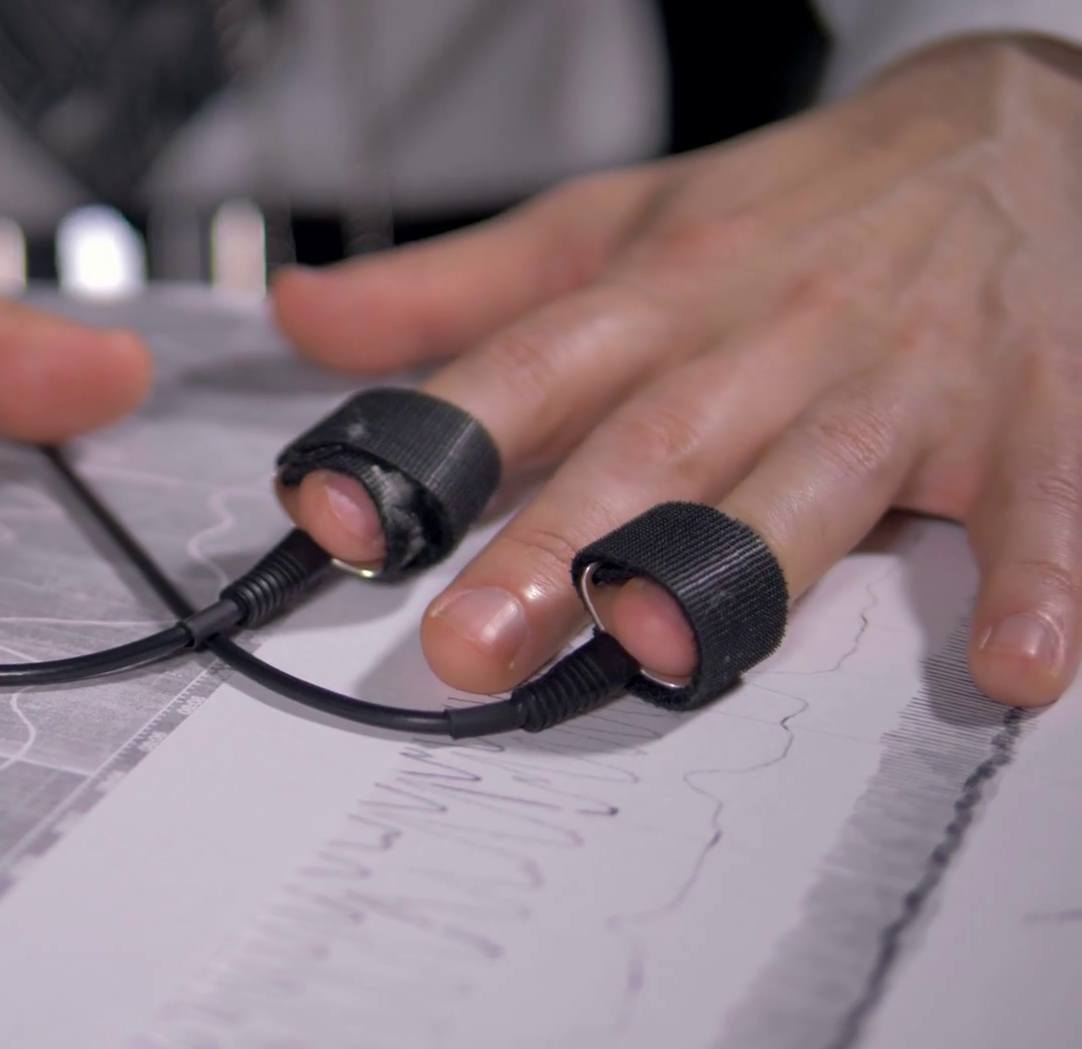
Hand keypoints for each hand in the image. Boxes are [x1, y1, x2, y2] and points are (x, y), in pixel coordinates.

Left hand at [274, 35, 1081, 707]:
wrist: (1003, 128)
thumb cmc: (783, 212)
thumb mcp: (603, 229)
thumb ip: (449, 293)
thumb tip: (301, 315)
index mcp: (652, 294)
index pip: (521, 371)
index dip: (426, 447)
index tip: (339, 521)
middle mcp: (763, 336)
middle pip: (648, 444)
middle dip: (558, 546)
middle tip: (475, 642)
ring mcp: (896, 376)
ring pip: (809, 476)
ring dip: (745, 566)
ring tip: (672, 653)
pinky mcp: (1029, 411)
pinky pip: (1037, 499)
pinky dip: (1037, 575)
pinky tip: (1014, 658)